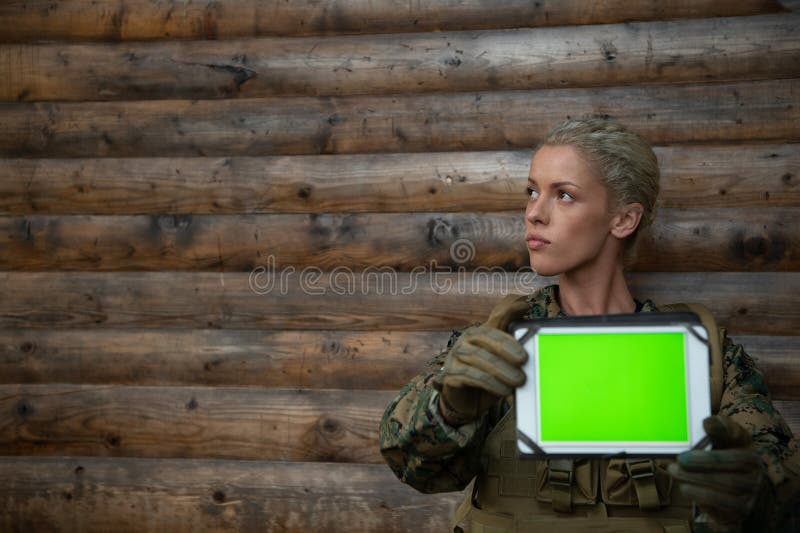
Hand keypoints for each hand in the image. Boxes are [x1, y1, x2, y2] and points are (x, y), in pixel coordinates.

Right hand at [434, 294, 529, 425]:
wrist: (467, 402)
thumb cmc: (489, 378)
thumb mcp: (504, 362)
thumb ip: (515, 347)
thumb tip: (534, 331)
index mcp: (482, 332)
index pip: (497, 316)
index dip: (510, 308)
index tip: (527, 305)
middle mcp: (466, 339)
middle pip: (486, 336)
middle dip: (507, 347)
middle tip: (524, 360)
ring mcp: (456, 356)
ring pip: (478, 357)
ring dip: (501, 370)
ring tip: (518, 381)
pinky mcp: (450, 375)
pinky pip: (469, 376)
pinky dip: (489, 383)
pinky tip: (503, 390)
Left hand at [667, 415, 772, 531]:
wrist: (741, 503)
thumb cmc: (726, 467)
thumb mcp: (725, 449)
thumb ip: (718, 433)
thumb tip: (708, 422)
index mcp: (750, 454)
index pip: (739, 438)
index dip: (725, 430)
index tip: (706, 423)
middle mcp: (755, 475)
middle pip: (733, 464)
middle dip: (703, 461)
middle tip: (680, 458)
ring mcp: (750, 496)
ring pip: (727, 486)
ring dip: (697, 478)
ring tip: (674, 471)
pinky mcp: (740, 514)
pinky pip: (723, 506)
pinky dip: (702, 496)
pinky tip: (685, 488)